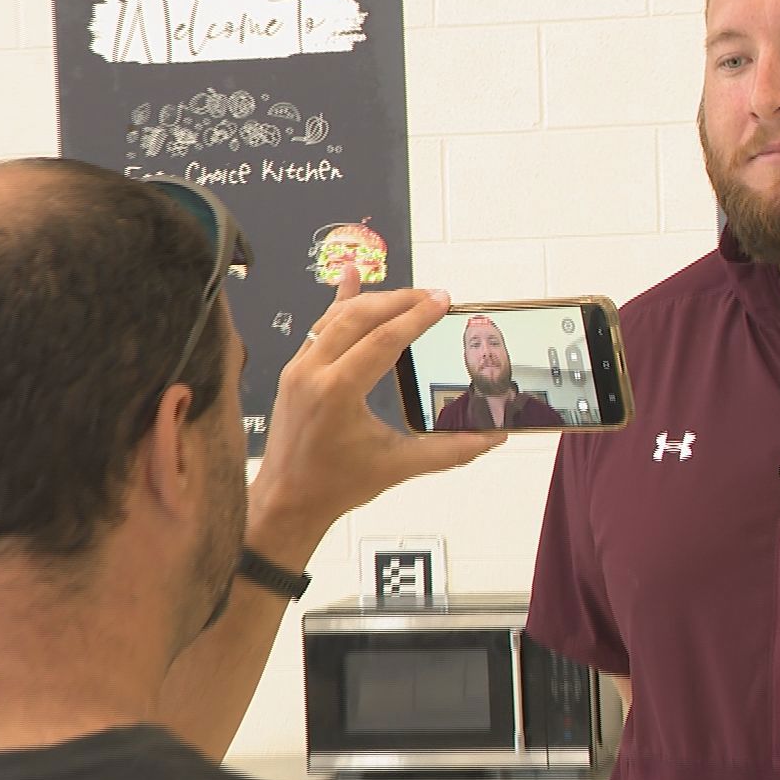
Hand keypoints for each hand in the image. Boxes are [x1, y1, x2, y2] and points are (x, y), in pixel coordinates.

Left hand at [249, 267, 503, 562]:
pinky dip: (339, 304)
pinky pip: (319, 327)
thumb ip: (451, 450)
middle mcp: (312, 373)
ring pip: (337, 316)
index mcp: (337, 392)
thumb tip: (491, 437)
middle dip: (400, 300)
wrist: (288, 501)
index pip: (384, 339)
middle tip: (432, 296)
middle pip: (360, 317)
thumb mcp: (400, 466)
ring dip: (374, 300)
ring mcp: (299, 369)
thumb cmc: (333, 486)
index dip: (417, 316)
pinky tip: (350, 279)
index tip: (441, 300)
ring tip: (407, 295)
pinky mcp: (294, 371)